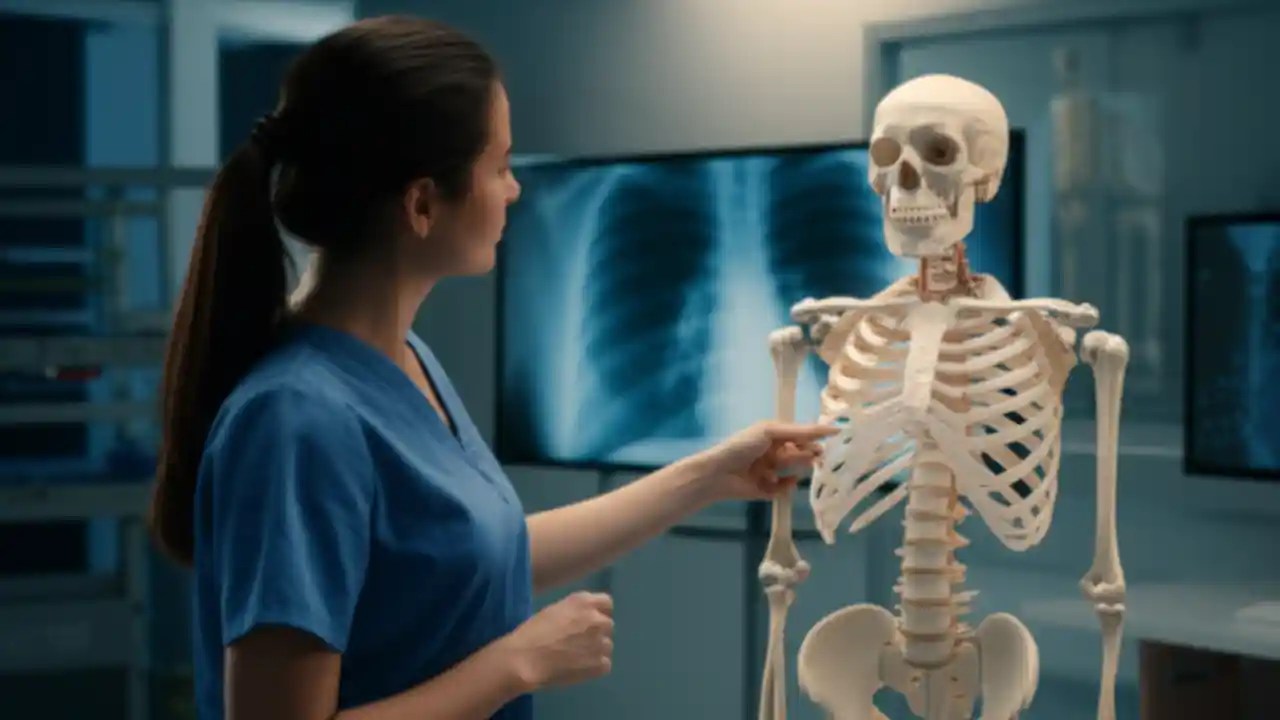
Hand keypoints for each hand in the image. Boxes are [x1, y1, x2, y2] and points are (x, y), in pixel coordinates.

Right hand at [499, 591, 614, 689]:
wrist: (526, 659)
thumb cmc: (533, 632)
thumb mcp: (555, 611)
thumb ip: (576, 612)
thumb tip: (585, 619)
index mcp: (584, 602)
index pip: (607, 604)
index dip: (599, 613)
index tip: (589, 621)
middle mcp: (597, 620)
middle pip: (607, 625)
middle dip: (596, 632)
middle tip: (579, 642)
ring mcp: (601, 642)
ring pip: (607, 646)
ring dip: (596, 650)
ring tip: (576, 657)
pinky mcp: (600, 664)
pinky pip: (605, 664)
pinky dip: (594, 667)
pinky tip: (578, 668)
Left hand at [695, 420, 837, 500]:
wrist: (718, 473)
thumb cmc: (742, 446)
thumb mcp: (771, 432)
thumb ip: (801, 431)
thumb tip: (833, 428)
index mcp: (773, 435)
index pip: (801, 435)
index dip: (815, 437)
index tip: (834, 437)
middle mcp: (774, 452)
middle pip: (800, 453)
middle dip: (807, 454)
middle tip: (817, 456)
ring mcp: (771, 471)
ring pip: (794, 470)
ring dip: (795, 467)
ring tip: (790, 466)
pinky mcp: (767, 490)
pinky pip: (784, 489)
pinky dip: (784, 486)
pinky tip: (780, 481)